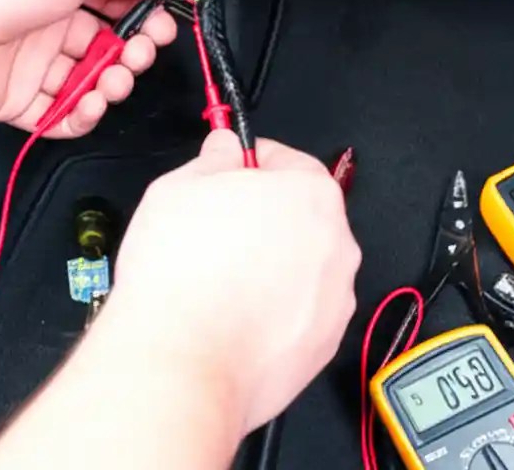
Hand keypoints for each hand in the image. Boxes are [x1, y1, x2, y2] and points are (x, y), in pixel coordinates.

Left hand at [0, 0, 178, 136]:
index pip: (115, 0)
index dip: (143, 15)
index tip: (162, 23)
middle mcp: (43, 18)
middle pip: (106, 46)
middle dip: (134, 53)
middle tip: (140, 52)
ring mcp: (28, 61)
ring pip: (87, 84)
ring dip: (112, 86)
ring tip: (115, 81)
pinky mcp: (13, 100)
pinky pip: (56, 118)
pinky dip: (81, 118)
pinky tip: (91, 106)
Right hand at [107, 131, 361, 433]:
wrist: (182, 363)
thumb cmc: (182, 278)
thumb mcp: (178, 188)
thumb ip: (214, 160)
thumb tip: (225, 151)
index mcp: (310, 196)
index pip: (290, 161)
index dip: (253, 163)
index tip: (232, 171)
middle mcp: (336, 247)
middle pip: (301, 217)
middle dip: (264, 218)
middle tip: (217, 229)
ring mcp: (334, 301)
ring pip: (302, 268)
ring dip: (271, 266)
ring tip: (219, 279)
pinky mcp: (321, 346)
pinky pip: (298, 313)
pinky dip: (273, 310)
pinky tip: (231, 313)